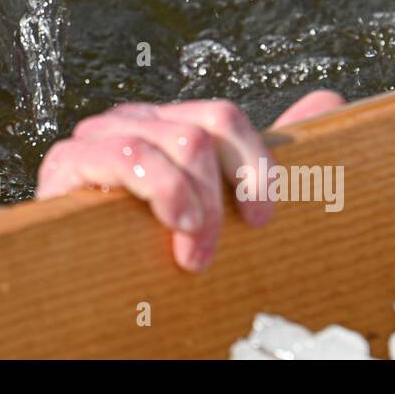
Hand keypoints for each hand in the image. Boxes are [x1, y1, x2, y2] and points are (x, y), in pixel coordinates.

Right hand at [35, 90, 344, 271]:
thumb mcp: (215, 208)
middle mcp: (132, 121)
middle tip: (213, 252)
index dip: (254, 165)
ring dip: (196, 204)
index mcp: (165, 124)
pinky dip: (162, 190)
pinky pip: (127, 153)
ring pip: (178, 140)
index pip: (223, 117)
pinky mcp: (67, 162)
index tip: (261, 219)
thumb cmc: (148, 253)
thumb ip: (265, 157)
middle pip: (204, 129)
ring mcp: (97, 137)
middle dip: (221, 197)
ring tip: (191, 254)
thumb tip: (327, 101)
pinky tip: (169, 225)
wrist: (83, 292)